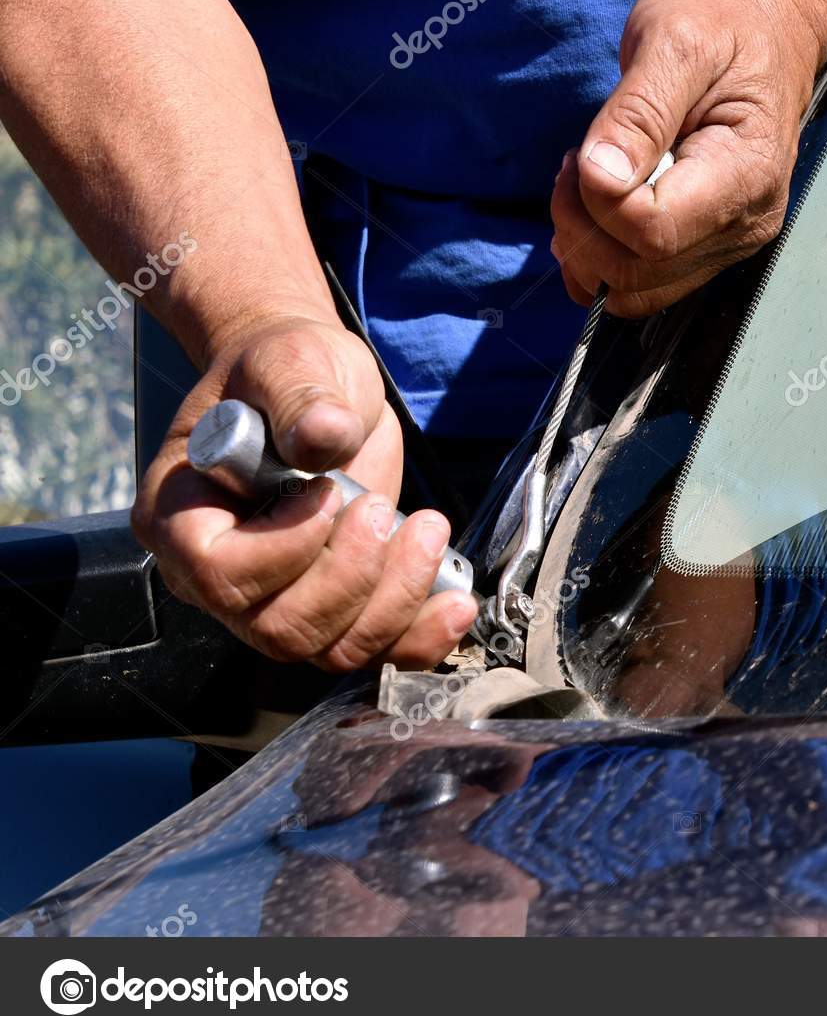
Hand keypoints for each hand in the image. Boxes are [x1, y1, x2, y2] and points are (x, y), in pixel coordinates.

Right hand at [131, 315, 479, 670]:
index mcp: (182, 516)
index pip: (219, 572)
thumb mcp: (290, 365)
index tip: (329, 492)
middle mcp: (221, 576)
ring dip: (395, 599)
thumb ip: (299, 399)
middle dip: (351, 576)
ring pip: (332, 647)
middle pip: (281, 627)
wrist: (318, 390)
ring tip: (428, 529)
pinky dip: (421, 636)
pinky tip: (455, 600)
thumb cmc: (286, 374)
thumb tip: (324, 434)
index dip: (284, 547)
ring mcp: (278, 600)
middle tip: (384, 509)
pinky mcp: (336, 608)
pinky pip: (375, 650)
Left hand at [552, 0, 826, 316]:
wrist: (764, 31)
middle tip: (576, 164)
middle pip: (638, 271)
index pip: (652, 231)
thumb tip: (602, 178)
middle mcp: (744, 226)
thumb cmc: (721, 24)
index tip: (584, 151)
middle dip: (584, 227)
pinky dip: (604, 259)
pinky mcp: (708, 249)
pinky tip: (597, 212)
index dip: (598, 202)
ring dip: (589, 245)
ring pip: (635, 290)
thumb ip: (639, 111)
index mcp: (746, 175)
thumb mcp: (675, 40)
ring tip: (590, 182)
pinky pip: (643, 285)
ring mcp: (728, 245)